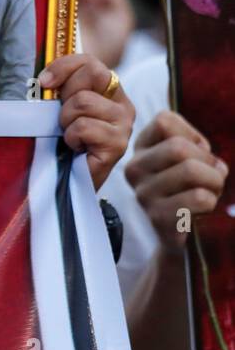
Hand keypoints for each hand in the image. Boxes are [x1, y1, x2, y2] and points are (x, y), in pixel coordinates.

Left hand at [38, 53, 133, 190]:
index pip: (90, 61)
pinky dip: (71, 136)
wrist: (68, 181)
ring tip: (69, 135)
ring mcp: (124, 124)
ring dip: (66, 120)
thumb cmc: (60, 141)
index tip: (44, 82)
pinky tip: (75, 147)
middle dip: (66, 94)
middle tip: (62, 117)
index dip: (63, 67)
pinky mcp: (118, 144)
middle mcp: (122, 104)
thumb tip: (43, 77)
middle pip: (93, 73)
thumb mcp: (58, 107)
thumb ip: (58, 86)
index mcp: (109, 90)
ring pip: (84, 101)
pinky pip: (84, 126)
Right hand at [125, 110, 228, 252]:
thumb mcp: (185, 158)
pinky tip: (201, 207)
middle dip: (208, 161)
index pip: (164, 120)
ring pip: (191, 170)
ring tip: (208, 190)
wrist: (174, 229)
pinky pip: (199, 198)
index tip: (192, 151)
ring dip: (214, 181)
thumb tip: (211, 163)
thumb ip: (194, 145)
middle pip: (178, 147)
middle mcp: (134, 168)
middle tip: (210, 175)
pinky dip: (211, 201)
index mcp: (140, 147)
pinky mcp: (158, 217)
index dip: (191, 133)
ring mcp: (143, 193)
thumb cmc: (185, 186)